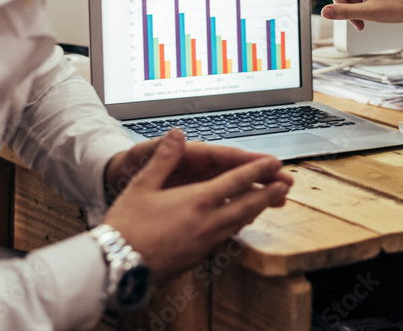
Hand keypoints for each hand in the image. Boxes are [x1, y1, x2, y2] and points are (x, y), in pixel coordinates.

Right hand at [103, 130, 291, 284]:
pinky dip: (238, 226)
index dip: (258, 170)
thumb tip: (177, 134)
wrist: (116, 268)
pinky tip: (238, 224)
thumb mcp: (142, 186)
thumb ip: (163, 158)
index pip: (237, 181)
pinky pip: (227, 237)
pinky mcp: (199, 256)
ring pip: (240, 222)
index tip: (275, 164)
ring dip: (257, 210)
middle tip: (286, 185)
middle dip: (269, 193)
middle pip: (248, 204)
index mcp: (198, 201)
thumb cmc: (126, 227)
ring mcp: (206, 242)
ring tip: (269, 203)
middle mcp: (208, 221)